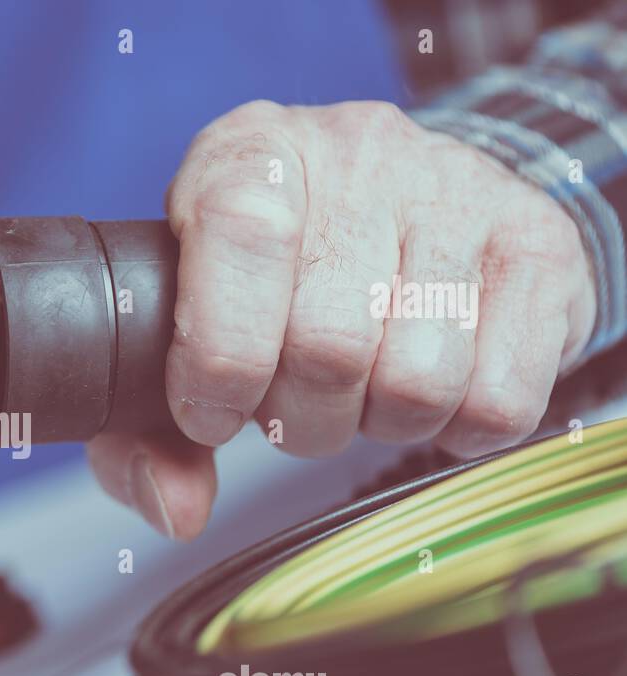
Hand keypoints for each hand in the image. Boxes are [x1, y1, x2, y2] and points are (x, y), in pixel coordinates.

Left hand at [89, 100, 594, 538]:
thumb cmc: (276, 279)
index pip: (240, 234)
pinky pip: (498, 398)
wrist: (410, 207)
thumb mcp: (187, 329)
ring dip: (377, 422)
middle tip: (292, 405)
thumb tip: (175, 512)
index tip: (210, 410)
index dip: (221, 354)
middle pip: (329, 342)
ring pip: (417, 379)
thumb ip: (152, 432)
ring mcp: (458, 188)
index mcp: (248, 154)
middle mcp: (357, 150)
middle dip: (298, 418)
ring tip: (361, 387)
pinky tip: (429, 390)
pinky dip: (454, 430)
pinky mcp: (537, 243)